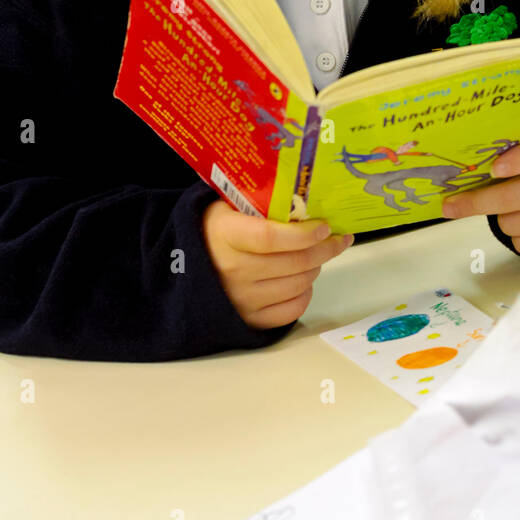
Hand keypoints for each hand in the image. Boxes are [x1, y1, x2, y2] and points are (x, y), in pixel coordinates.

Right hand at [201, 199, 353, 329]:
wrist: (184, 265)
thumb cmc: (215, 229)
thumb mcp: (229, 205)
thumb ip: (261, 202)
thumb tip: (307, 199)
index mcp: (226, 235)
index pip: (271, 238)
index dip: (303, 234)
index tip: (324, 227)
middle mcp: (234, 271)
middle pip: (293, 263)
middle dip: (324, 249)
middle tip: (334, 238)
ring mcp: (242, 299)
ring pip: (298, 285)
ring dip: (316, 268)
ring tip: (317, 254)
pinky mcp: (250, 320)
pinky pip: (291, 310)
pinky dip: (305, 294)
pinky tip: (304, 278)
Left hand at [440, 130, 519, 259]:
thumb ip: (509, 154)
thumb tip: (461, 169)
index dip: (518, 159)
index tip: (494, 168)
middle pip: (512, 197)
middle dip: (476, 202)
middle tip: (450, 206)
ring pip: (511, 224)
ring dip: (502, 219)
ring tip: (513, 210)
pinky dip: (518, 238)